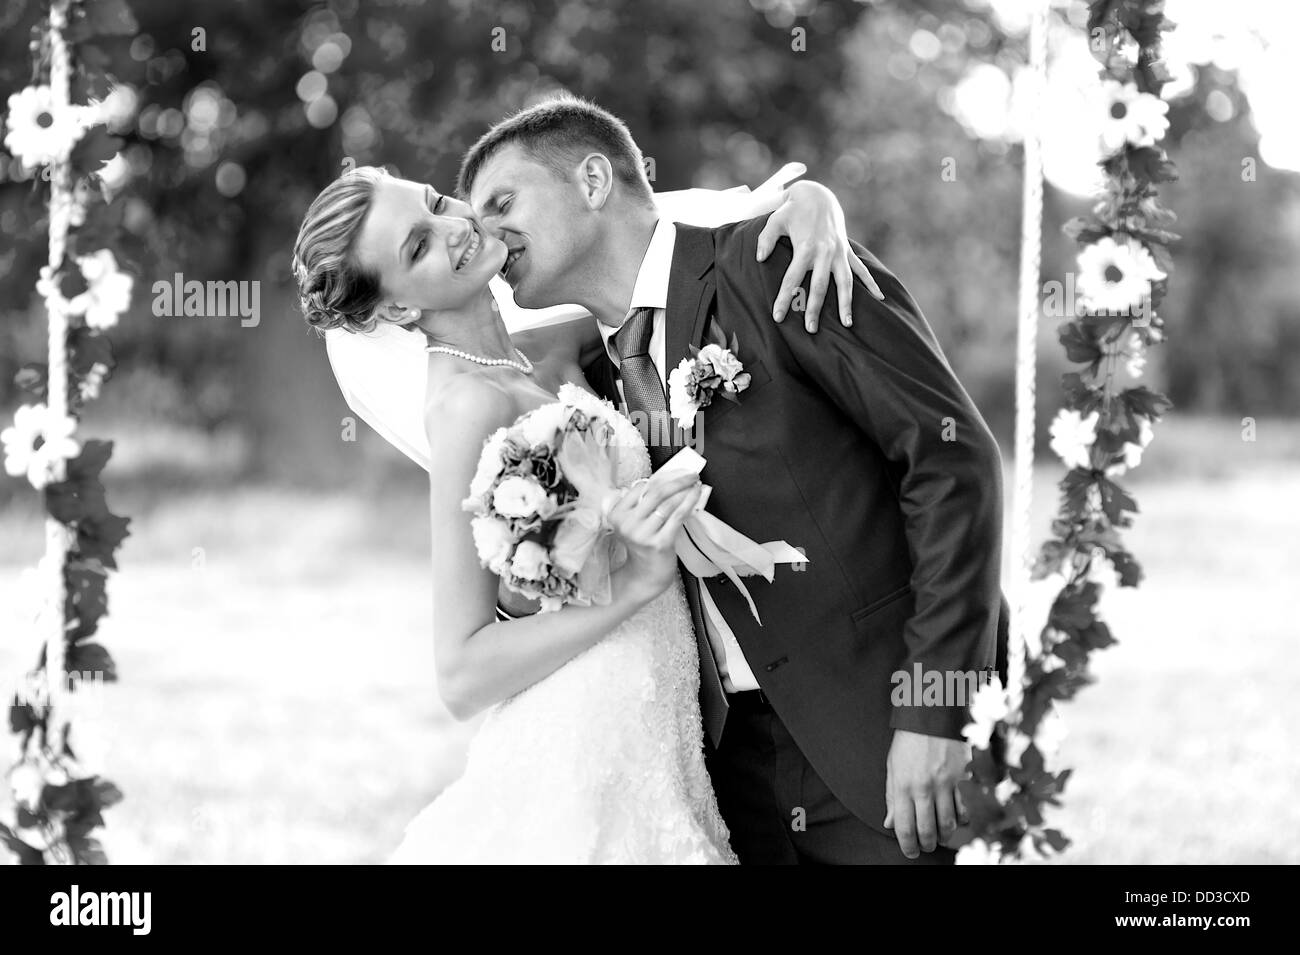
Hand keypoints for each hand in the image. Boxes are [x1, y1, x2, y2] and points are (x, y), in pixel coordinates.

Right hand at [607, 471, 701, 606]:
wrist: (646, 573)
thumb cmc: (643, 545)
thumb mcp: (635, 523)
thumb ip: (643, 504)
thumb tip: (667, 480)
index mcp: (617, 515)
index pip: (639, 488)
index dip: (659, 479)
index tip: (673, 474)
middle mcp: (627, 524)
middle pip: (656, 493)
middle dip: (677, 481)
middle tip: (690, 475)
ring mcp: (643, 534)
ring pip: (668, 504)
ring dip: (685, 490)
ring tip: (695, 484)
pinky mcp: (659, 542)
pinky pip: (678, 516)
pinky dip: (689, 503)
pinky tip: (695, 496)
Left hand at [756, 179, 884, 332]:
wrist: (817, 195)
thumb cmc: (792, 210)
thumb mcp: (775, 220)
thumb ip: (765, 239)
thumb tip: (760, 258)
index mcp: (805, 247)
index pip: (792, 279)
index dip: (784, 299)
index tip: (778, 317)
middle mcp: (825, 252)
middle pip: (820, 286)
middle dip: (815, 309)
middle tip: (811, 330)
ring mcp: (839, 252)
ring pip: (845, 282)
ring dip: (846, 303)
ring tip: (847, 324)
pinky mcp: (847, 250)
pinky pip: (861, 269)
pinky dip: (871, 283)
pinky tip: (880, 297)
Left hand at [883, 729, 970, 858]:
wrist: (932, 716)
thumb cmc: (909, 741)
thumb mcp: (892, 767)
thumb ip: (891, 797)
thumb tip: (889, 823)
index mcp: (903, 785)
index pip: (904, 827)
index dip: (907, 845)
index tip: (910, 851)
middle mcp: (924, 787)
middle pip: (927, 830)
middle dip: (926, 844)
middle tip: (926, 846)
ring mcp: (946, 784)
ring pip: (948, 824)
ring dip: (944, 836)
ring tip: (940, 836)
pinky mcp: (963, 778)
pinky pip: (965, 809)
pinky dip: (961, 820)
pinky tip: (956, 819)